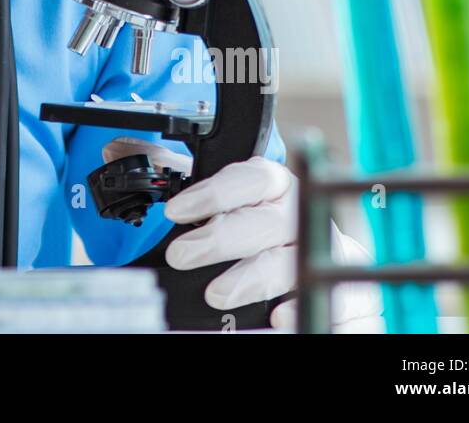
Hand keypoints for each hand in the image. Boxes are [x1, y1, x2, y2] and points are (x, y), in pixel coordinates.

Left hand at [103, 139, 382, 331]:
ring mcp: (332, 254)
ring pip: (298, 259)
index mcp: (275, 187)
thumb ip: (171, 183)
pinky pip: (342, 299)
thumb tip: (115, 151)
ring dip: (255, 277)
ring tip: (217, 292)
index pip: (253, 177)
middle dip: (223, 237)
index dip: (216, 192)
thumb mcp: (206, 208)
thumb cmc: (245, 236)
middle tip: (182, 255)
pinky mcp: (353, 293)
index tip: (176, 211)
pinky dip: (308, 307)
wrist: (288, 280)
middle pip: (270, 220)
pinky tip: (278, 318)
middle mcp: (305, 215)